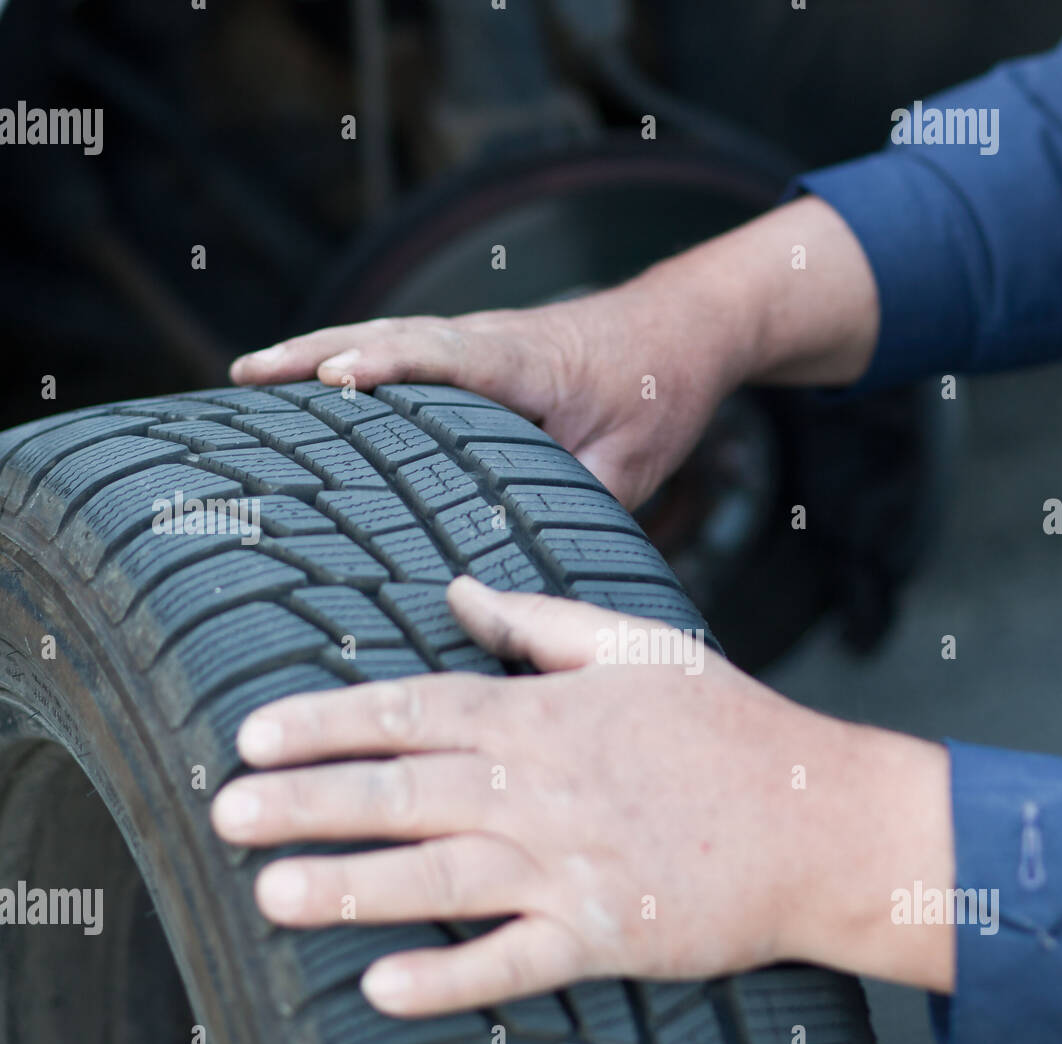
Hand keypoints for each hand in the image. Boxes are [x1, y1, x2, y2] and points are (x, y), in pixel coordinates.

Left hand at [210, 578, 952, 1016]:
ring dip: (351, 886)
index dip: (328, 722)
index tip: (255, 735)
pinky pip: (514, 959)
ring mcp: (573, 865)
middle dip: (309, 801)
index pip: (415, 710)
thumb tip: (455, 588)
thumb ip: (537, 617)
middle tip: (223, 814)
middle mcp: (544, 788)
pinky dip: (450, 976)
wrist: (820, 820)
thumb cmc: (730, 725)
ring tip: (269, 893)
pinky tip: (382, 988)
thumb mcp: (637, 644)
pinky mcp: (607, 934)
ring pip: (441, 874)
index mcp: (545, 715)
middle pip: (406, 791)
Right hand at [230, 197, 878, 510]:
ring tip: (250, 378)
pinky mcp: (478, 355)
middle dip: (315, 354)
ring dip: (321, 351)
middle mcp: (491, 340)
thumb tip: (517, 564)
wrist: (686, 331)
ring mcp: (479, 342)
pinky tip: (317, 388)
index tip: (331, 380)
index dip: (387, 364)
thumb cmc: (661, 392)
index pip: (445, 356)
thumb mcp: (632, 464)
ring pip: (389, 338)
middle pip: (392, 336)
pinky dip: (355, 360)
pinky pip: (406, 353)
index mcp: (526, 361)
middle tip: (244, 376)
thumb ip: (574, 507)